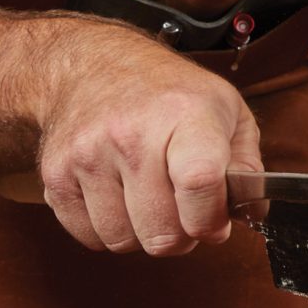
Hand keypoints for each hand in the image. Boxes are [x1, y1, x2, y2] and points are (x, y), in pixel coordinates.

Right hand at [38, 22, 261, 255]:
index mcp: (186, 115)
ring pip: (125, 241)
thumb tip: (251, 211)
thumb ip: (248, 166)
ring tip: (151, 202)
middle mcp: (131, 133)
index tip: (215, 224)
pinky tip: (121, 200)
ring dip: (143, 234)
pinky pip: (91, 237)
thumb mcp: (228, 112)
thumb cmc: (170, 94)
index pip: (199, 184)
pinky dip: (110, 231)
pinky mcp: (56, 174)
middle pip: (162, 231)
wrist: (93, 66)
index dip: (210, 220)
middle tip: (184, 212)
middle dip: (182, 236)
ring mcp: (88, 154)